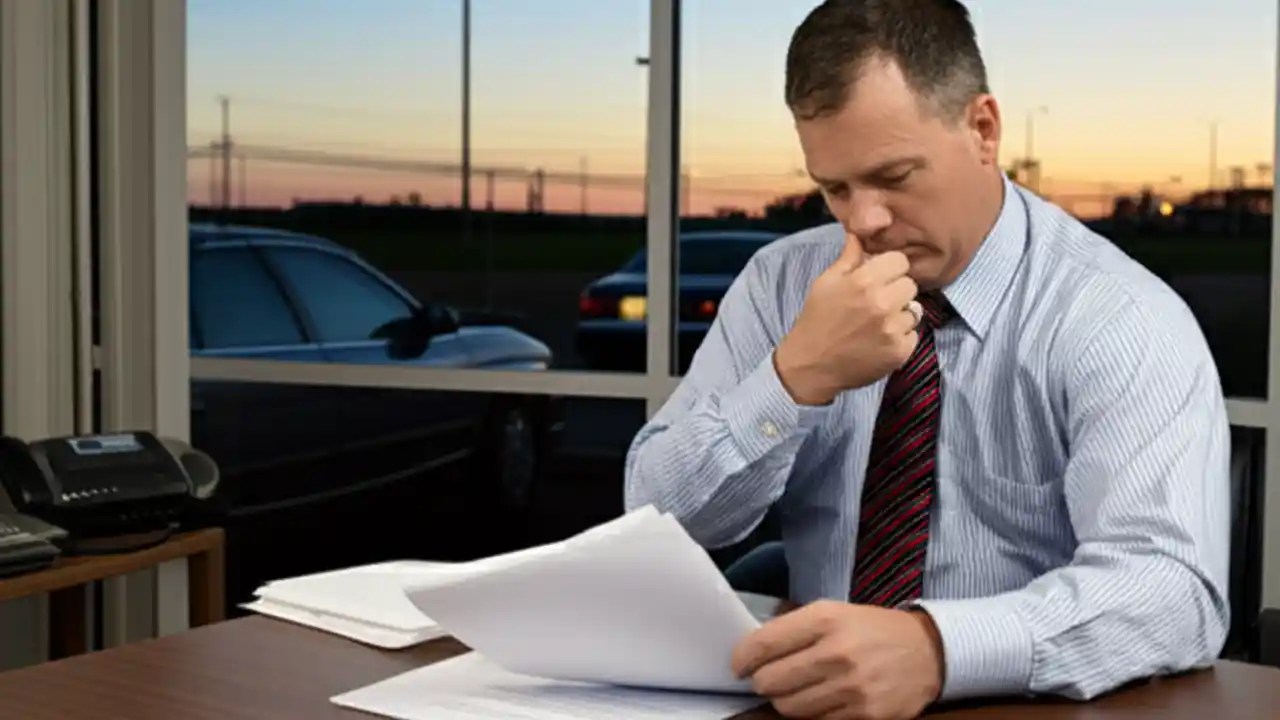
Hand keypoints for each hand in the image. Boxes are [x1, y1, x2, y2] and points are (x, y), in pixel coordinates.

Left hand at [732, 601, 943, 719]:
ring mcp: (852, 688)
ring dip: (786, 700)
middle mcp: (837, 652)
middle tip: (770, 678)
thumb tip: (751, 651)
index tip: (738, 665)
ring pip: (789, 708)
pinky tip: (821, 700)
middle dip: (763, 682)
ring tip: (796, 689)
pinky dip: (812, 714)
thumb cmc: (871, 629)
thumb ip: (793, 628)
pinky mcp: (865, 716)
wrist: (927, 652)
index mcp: (825, 619)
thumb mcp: (834, 611)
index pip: (764, 644)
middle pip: (771, 682)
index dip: (742, 658)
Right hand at [774, 233, 918, 404]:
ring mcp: (892, 330)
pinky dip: (900, 338)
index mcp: (863, 281)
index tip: (880, 278)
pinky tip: (880, 341)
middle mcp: (882, 304)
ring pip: (914, 311)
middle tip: (878, 302)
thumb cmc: (816, 320)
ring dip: (900, 315)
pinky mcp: (899, 352)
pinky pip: (913, 335)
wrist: (811, 365)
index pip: (900, 261)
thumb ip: (849, 257)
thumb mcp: (826, 282)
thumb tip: (859, 233)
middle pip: (910, 285)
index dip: (890, 268)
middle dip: (897, 290)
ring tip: (878, 323)